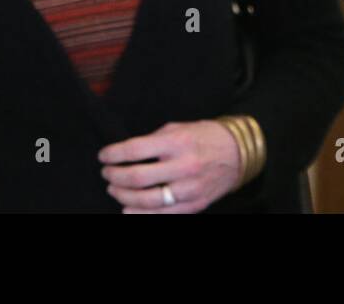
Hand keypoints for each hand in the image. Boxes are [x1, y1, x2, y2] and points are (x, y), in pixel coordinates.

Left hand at [98, 120, 240, 213]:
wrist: (239, 153)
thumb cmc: (207, 137)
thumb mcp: (181, 128)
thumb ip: (155, 140)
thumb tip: (128, 153)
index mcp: (179, 142)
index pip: (136, 149)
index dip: (114, 154)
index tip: (104, 156)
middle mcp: (184, 166)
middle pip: (137, 177)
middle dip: (115, 177)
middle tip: (107, 173)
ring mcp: (189, 188)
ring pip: (146, 200)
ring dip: (123, 197)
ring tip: (115, 190)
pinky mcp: (194, 205)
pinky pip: (162, 215)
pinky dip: (140, 215)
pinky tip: (128, 209)